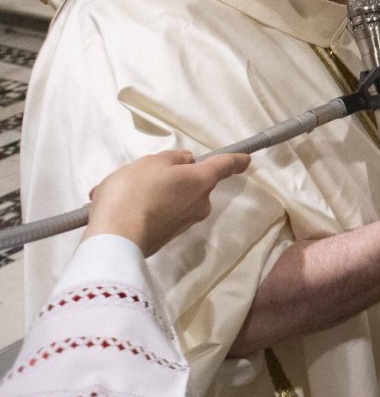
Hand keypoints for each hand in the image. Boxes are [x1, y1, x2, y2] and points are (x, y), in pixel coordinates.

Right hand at [86, 150, 251, 255]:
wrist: (116, 237)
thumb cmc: (135, 191)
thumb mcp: (151, 162)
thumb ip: (173, 159)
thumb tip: (187, 162)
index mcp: (201, 180)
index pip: (225, 165)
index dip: (236, 160)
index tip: (246, 159)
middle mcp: (201, 203)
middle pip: (195, 183)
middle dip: (176, 178)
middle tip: (145, 176)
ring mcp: (186, 222)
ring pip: (176, 199)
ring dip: (157, 195)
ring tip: (123, 194)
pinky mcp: (169, 237)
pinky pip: (162, 215)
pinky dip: (148, 209)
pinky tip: (122, 209)